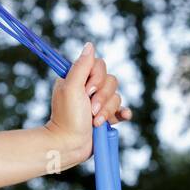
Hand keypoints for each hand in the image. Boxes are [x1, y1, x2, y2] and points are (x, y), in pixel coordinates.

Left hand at [45, 42, 131, 164]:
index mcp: (77, 78)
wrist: (69, 144)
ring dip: (107, 110)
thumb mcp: (71, 88)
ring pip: (117, 96)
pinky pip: (122, 109)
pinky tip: (120, 118)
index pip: (98, 65)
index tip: (86, 91)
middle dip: (102, 97)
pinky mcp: (106, 116)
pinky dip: (122, 114)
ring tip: (94, 121)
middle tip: (90, 109)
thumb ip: (81, 67)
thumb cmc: (67, 116)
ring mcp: (98, 103)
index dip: (96, 78)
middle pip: (111, 80)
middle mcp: (87, 88)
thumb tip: (90, 45)